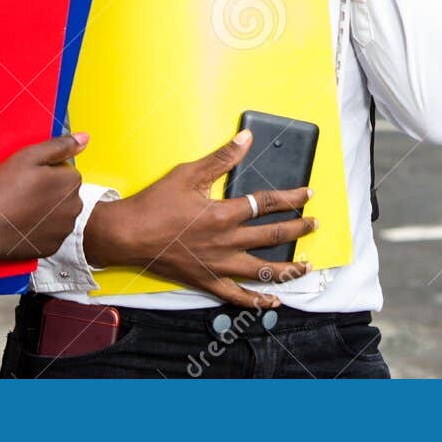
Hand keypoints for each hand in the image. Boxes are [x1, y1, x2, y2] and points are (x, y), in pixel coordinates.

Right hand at [0, 132, 87, 261]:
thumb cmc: (2, 190)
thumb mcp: (29, 156)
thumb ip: (60, 145)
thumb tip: (84, 138)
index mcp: (71, 182)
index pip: (66, 170)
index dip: (45, 171)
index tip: (28, 176)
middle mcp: (75, 206)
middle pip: (65, 192)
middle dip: (49, 190)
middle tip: (22, 192)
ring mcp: (64, 229)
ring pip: (59, 213)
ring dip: (46, 210)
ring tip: (21, 209)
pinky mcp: (53, 246)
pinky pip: (51, 232)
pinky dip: (40, 229)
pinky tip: (23, 224)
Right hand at [84, 130, 316, 308]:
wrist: (127, 235)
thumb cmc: (155, 204)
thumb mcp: (189, 174)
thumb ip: (222, 158)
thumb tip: (246, 139)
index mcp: (224, 215)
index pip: (266, 204)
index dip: (290, 198)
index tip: (306, 195)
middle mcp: (226, 243)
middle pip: (273, 237)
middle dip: (298, 229)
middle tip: (314, 225)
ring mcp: (218, 266)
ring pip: (263, 271)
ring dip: (288, 269)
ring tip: (306, 266)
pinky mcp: (206, 281)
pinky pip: (237, 296)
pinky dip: (257, 300)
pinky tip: (273, 301)